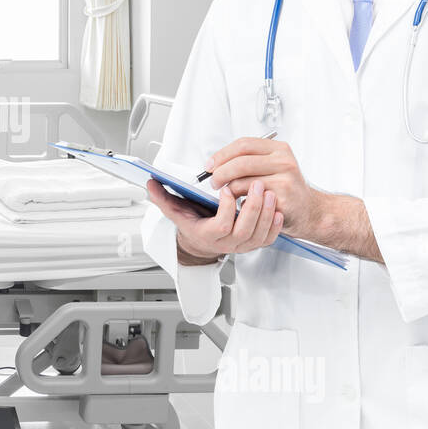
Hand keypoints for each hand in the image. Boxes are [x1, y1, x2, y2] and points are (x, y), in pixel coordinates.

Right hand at [145, 178, 283, 261]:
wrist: (202, 243)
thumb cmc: (192, 225)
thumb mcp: (175, 212)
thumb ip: (162, 198)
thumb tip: (150, 183)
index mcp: (209, 235)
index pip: (222, 225)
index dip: (228, 208)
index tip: (227, 189)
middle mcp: (227, 243)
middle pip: (245, 230)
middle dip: (253, 207)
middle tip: (257, 184)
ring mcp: (242, 245)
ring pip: (259, 234)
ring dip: (267, 213)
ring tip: (269, 192)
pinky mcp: (254, 243)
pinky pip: (268, 239)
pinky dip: (275, 225)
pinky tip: (277, 209)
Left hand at [204, 138, 322, 237]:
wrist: (308, 210)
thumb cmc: (285, 188)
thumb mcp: (271, 166)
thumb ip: (248, 160)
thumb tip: (215, 163)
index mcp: (279, 149)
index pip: (243, 144)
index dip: (222, 154)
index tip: (210, 165)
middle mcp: (284, 161)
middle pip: (240, 161)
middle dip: (220, 172)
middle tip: (213, 182)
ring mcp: (285, 179)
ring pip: (242, 181)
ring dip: (228, 189)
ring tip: (227, 193)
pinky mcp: (282, 198)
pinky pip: (249, 199)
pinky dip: (240, 202)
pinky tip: (240, 203)